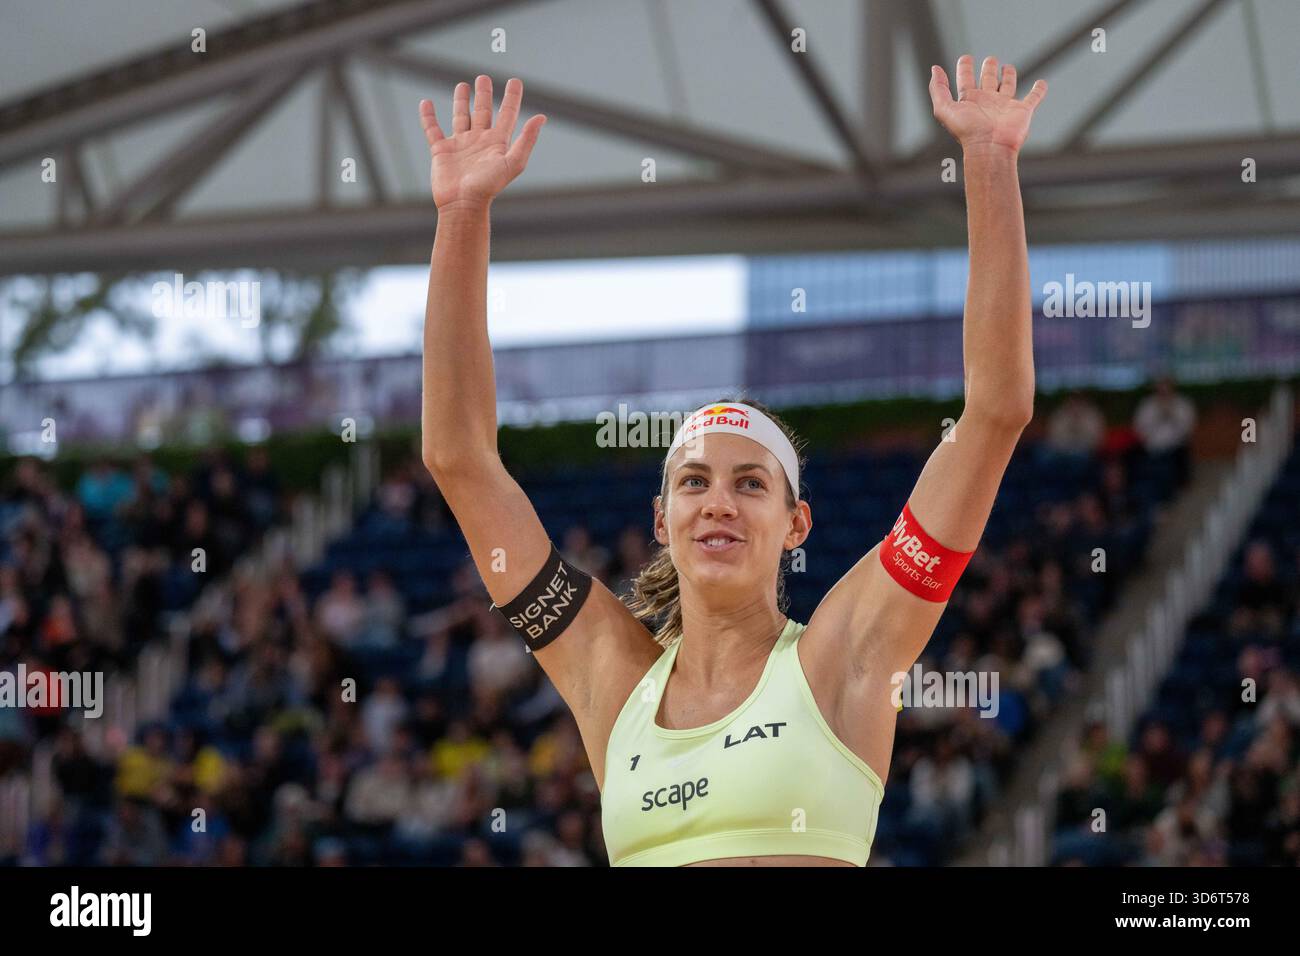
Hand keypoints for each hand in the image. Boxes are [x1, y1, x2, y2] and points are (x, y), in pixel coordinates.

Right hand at [418, 75, 545, 211]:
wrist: (463, 203)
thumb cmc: (489, 186)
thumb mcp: (513, 162)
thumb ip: (527, 140)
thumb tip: (541, 117)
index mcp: (497, 143)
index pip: (507, 114)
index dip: (512, 97)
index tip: (515, 81)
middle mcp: (479, 141)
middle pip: (483, 111)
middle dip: (484, 94)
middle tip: (483, 77)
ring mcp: (460, 145)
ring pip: (461, 117)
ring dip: (461, 101)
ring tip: (462, 85)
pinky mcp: (441, 151)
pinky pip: (433, 129)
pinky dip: (428, 117)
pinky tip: (426, 103)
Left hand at [928, 55, 1046, 154]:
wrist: (990, 148)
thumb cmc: (967, 132)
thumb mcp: (944, 109)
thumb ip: (938, 89)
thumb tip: (935, 69)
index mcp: (969, 100)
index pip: (966, 79)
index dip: (965, 68)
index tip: (965, 58)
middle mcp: (987, 101)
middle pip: (988, 80)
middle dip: (988, 68)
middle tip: (990, 59)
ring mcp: (1005, 106)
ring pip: (1008, 86)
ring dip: (1009, 76)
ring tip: (1007, 67)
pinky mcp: (1022, 111)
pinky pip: (1033, 98)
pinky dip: (1039, 91)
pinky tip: (1041, 84)